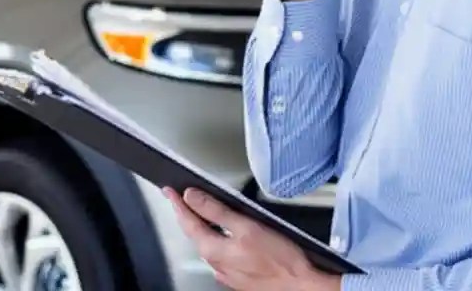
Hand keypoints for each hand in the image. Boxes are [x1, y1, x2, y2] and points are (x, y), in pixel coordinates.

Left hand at [164, 187, 340, 290]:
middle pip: (195, 233)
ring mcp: (227, 272)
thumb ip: (216, 210)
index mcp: (212, 249)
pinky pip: (221, 254)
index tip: (169, 190)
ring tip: (199, 211)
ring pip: (208, 244)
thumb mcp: (246, 226)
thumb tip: (192, 196)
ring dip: (202, 226)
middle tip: (179, 198)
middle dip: (187, 214)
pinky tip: (224, 234)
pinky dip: (217, 239)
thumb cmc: (281, 260)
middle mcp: (215, 263)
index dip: (177, 202)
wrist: (302, 286)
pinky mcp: (239, 276)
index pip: (186, 221)